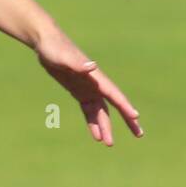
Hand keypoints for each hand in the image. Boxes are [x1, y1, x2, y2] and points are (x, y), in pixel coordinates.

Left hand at [35, 29, 142, 145]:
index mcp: (95, 77)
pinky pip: (89, 111)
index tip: (136, 117)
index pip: (114, 94)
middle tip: (139, 134)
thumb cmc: (55, 48)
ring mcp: (88, 88)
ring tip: (108, 144)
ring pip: (101, 112)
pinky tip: (95, 135)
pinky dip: (92, 122)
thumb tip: (92, 66)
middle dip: (127, 119)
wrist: (46, 43)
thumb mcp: (64, 57)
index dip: (125, 106)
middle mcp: (95, 84)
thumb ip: (78, 63)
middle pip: (114, 105)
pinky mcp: (78, 91)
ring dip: (105, 126)